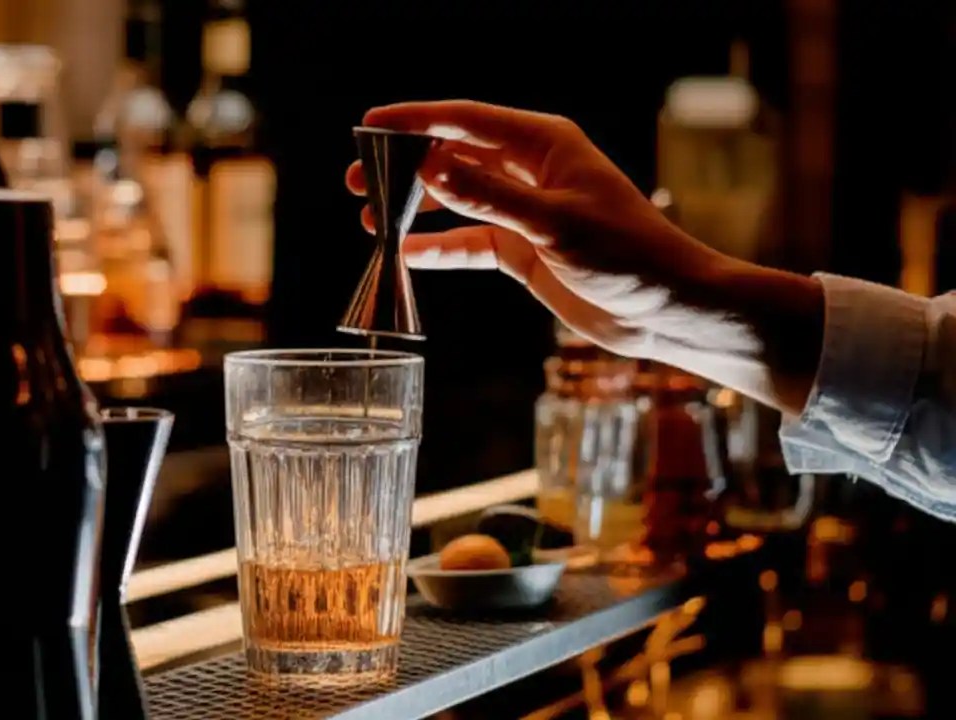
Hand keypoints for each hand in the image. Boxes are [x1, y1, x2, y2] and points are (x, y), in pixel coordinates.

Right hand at [347, 100, 823, 412]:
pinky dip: (439, 248)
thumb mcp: (554, 223)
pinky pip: (469, 242)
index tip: (369, 125)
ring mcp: (524, 211)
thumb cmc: (629, 255)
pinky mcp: (523, 250)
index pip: (466, 120)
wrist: (667, 310)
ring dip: (416, 207)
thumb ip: (489, 197)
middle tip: (357, 179)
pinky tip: (405, 255)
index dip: (415, 120)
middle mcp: (530, 170)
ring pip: (456, 199)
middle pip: (454, 156)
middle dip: (404, 166)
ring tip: (372, 218)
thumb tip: (430, 168)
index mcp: (544, 144)